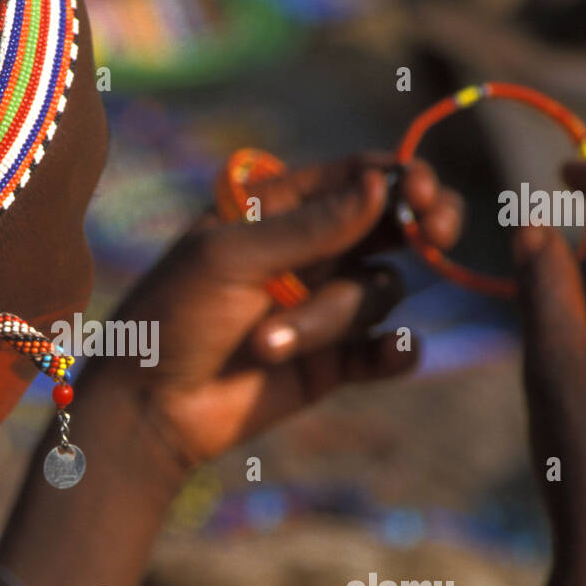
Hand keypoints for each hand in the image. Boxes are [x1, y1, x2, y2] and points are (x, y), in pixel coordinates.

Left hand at [81, 152, 462, 470]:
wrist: (151, 408)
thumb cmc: (173, 317)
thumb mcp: (230, 258)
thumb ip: (310, 225)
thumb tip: (381, 184)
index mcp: (276, 210)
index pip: (356, 177)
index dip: (397, 178)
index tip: (419, 192)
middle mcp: (309, 252)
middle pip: (394, 224)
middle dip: (422, 223)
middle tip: (435, 231)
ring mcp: (324, 306)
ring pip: (380, 291)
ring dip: (332, 318)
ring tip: (266, 344)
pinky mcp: (334, 361)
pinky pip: (388, 349)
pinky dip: (397, 352)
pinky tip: (391, 354)